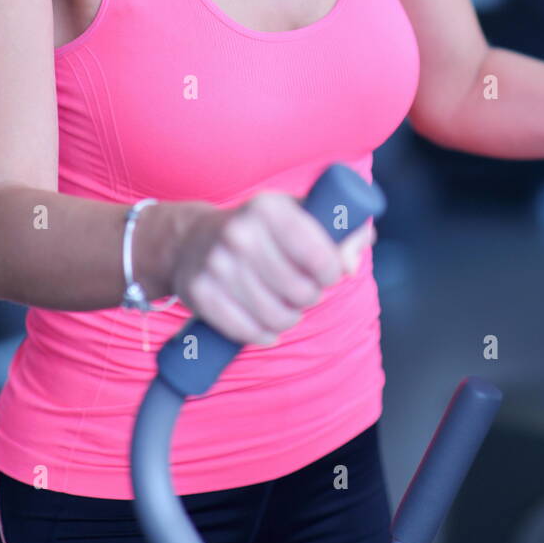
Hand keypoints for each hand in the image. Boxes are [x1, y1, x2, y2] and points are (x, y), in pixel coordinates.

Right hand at [169, 190, 375, 347]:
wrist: (193, 239)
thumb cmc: (261, 230)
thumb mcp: (299, 216)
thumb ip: (340, 233)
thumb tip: (351, 264)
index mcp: (268, 207)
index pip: (320, 256)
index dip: (332, 273)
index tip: (328, 274)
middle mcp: (240, 233)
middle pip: (300, 291)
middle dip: (310, 297)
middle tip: (304, 292)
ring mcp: (217, 264)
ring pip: (275, 317)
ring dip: (288, 319)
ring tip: (286, 308)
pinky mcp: (200, 293)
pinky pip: (246, 332)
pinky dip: (262, 335)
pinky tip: (265, 328)